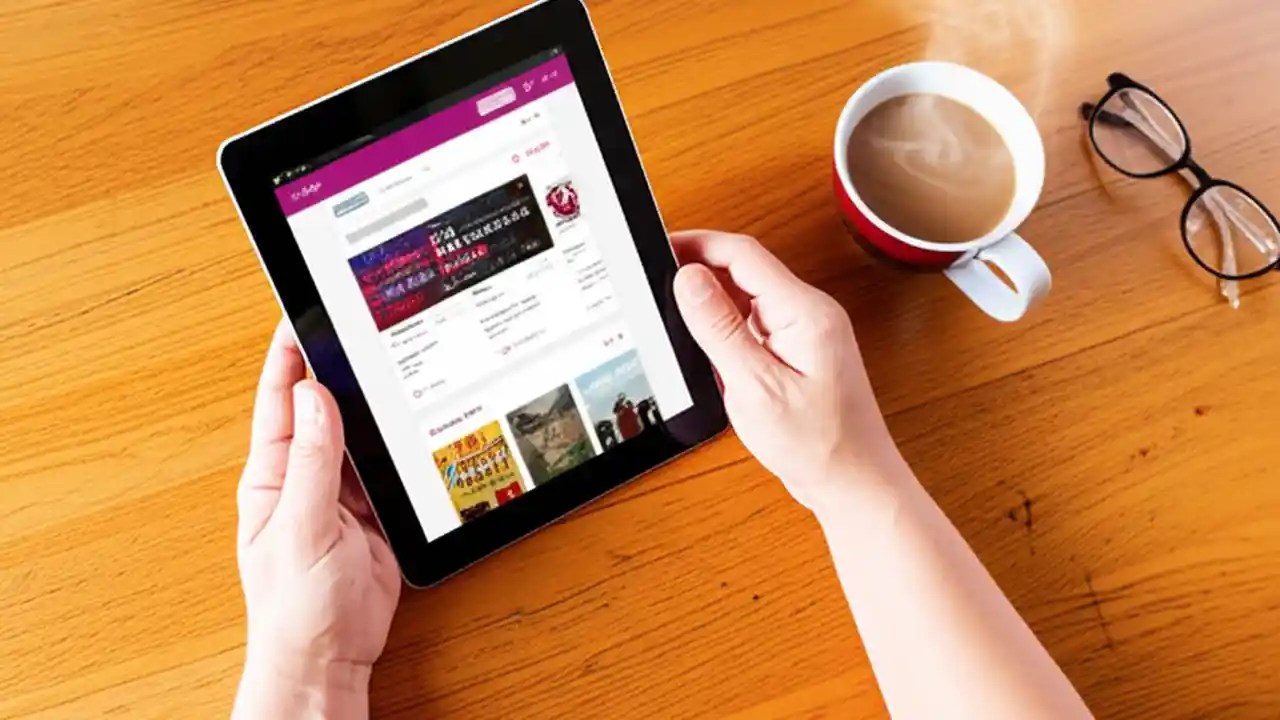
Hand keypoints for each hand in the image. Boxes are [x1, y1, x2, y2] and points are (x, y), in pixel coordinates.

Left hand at [233, 321, 400, 718]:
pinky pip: (389, 465)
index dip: (291, 352)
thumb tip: (316, 396)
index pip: (281, 396)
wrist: (330, 658)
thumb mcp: (301, 528)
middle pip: (327, 406)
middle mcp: (306, 475)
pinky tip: (414, 425)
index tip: (305, 310)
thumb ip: (312, 462)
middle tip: (366, 327)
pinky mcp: (376, 511)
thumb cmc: (294, 608)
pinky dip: (401, 444)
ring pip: (362, 433)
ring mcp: (343, 492)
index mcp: (272, 473)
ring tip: (395, 366)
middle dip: (342, 367)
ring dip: (376, 407)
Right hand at [671, 231, 906, 509]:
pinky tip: (708, 349)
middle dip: (700, 270)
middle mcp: (810, 312)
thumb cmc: (818, 444)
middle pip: (745, 269)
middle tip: (657, 284)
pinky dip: (726, 328)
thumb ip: (720, 328)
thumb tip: (689, 279)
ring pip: (748, 296)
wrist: (854, 483)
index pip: (743, 254)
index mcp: (805, 312)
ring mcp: (806, 331)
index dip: (697, 244)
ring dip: (712, 302)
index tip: (661, 247)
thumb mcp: (756, 386)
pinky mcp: (799, 350)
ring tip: (676, 319)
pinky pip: (756, 322)